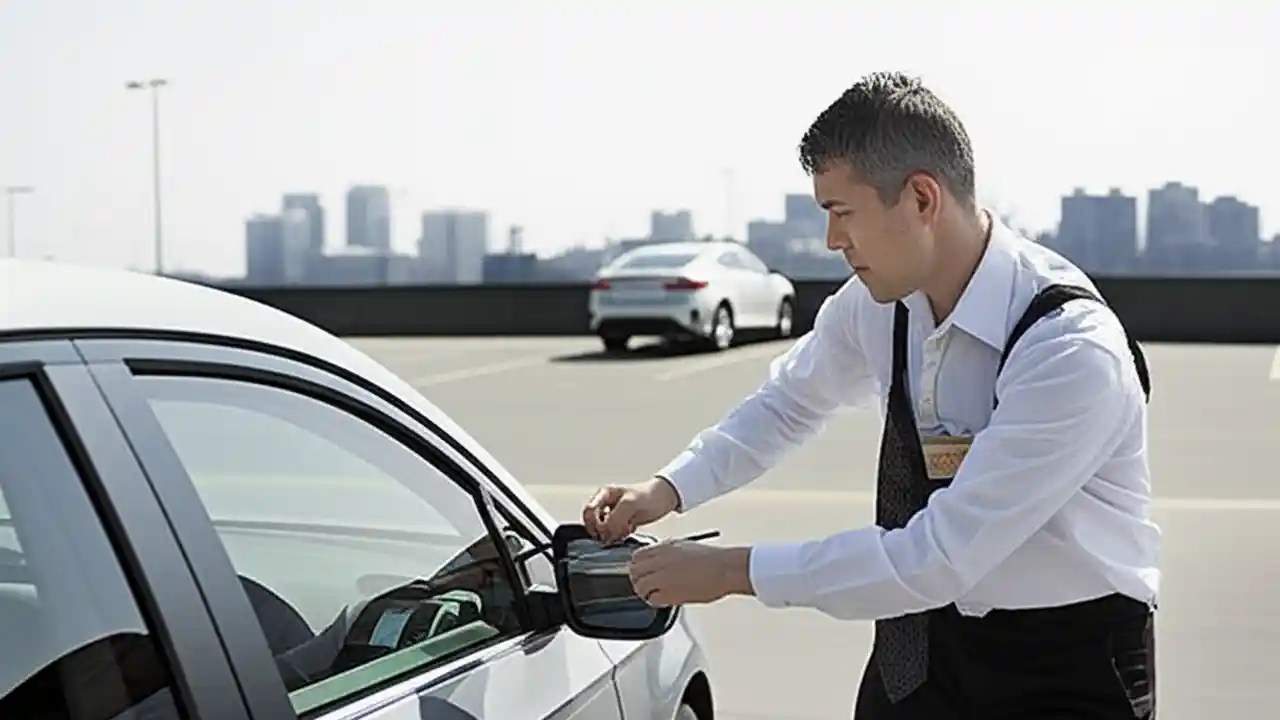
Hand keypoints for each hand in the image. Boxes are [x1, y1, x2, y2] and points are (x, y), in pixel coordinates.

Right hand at [583, 477, 680, 542]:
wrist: (665, 498)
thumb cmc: (649, 495)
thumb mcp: (630, 503)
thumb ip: (615, 516)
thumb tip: (605, 530)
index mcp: (604, 495)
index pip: (588, 511)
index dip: (594, 523)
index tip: (605, 529)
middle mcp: (605, 504)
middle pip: (592, 523)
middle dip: (602, 530)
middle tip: (615, 532)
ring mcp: (613, 514)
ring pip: (602, 530)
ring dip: (612, 534)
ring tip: (625, 529)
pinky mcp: (620, 523)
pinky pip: (613, 534)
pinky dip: (619, 536)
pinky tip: (629, 530)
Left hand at [629, 541, 752, 607]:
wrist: (724, 568)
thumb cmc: (712, 559)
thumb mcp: (684, 546)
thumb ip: (667, 552)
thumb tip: (658, 559)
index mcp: (663, 548)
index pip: (636, 557)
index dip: (638, 567)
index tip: (642, 572)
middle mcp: (660, 561)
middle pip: (634, 571)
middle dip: (638, 579)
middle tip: (646, 586)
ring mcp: (663, 577)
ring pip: (640, 586)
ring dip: (645, 592)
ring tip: (656, 594)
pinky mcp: (670, 593)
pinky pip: (652, 600)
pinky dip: (656, 602)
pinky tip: (665, 600)